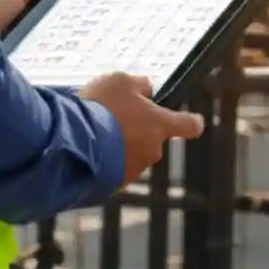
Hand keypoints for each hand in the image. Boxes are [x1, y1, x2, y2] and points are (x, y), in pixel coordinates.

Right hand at [78, 72, 204, 185]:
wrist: (73, 144)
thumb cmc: (102, 108)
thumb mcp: (121, 82)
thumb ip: (139, 85)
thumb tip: (147, 90)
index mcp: (160, 125)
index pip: (188, 125)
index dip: (191, 122)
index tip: (194, 121)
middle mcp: (152, 151)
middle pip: (151, 139)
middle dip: (135, 130)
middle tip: (111, 117)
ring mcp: (133, 171)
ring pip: (129, 155)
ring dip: (116, 146)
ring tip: (91, 133)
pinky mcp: (112, 186)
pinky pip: (110, 170)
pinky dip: (101, 161)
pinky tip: (84, 149)